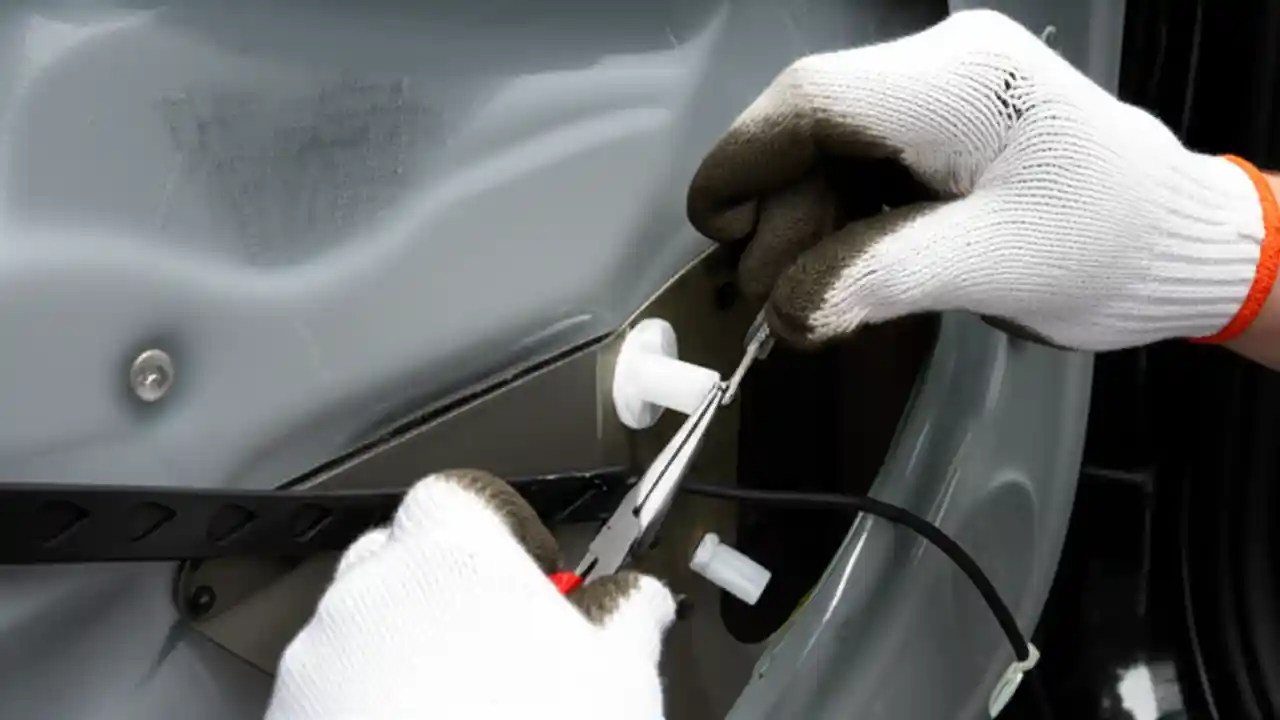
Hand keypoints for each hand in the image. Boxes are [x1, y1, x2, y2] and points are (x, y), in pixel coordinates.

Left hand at [266, 470, 675, 719]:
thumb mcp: (618, 675)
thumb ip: (626, 614)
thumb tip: (635, 600)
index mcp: (447, 553)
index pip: (465, 496)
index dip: (504, 530)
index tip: (535, 573)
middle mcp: (367, 593)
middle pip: (406, 559)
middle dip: (451, 593)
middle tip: (503, 647)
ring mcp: (314, 663)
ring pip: (364, 629)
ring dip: (406, 653)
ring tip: (463, 709)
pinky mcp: (288, 717)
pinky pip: (330, 693)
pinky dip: (367, 708)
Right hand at [688, 9, 1271, 350]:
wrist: (1176, 245)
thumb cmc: (1103, 249)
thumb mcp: (989, 268)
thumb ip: (875, 277)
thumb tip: (782, 308)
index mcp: (958, 82)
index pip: (813, 101)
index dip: (743, 162)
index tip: (714, 230)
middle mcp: (939, 69)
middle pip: (810, 128)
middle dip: (780, 214)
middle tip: (777, 299)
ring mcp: (937, 96)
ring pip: (824, 153)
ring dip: (804, 226)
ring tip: (812, 296)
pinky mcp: (937, 128)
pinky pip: (856, 168)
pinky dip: (836, 223)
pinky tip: (842, 268)